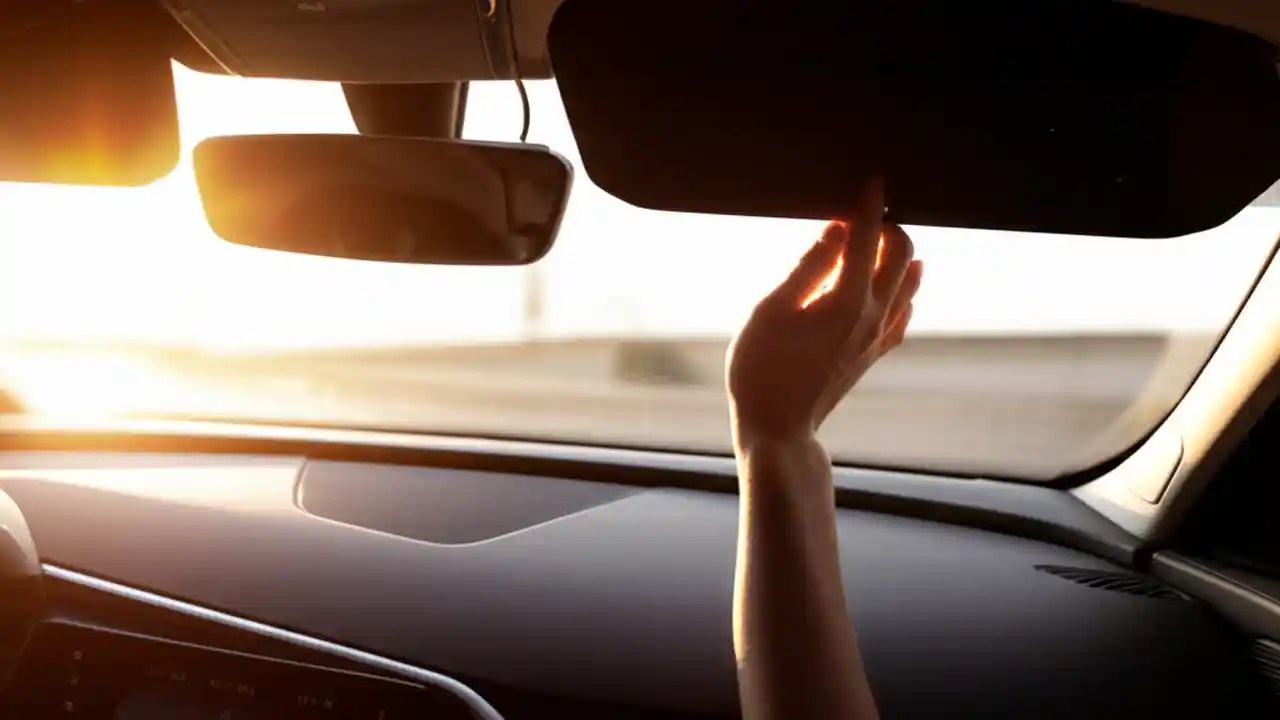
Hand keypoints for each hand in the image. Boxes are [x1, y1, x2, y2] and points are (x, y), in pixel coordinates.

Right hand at [726, 179, 922, 448]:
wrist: (778, 428)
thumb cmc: (762, 369)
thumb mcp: (772, 309)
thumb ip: (808, 266)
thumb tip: (836, 229)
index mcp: (846, 299)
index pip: (867, 236)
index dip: (868, 203)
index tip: (872, 178)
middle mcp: (873, 315)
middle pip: (901, 254)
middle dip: (887, 225)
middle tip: (861, 212)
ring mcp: (877, 337)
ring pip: (909, 283)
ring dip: (898, 255)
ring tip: (878, 238)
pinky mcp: (873, 355)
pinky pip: (903, 315)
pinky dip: (905, 291)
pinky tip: (900, 287)